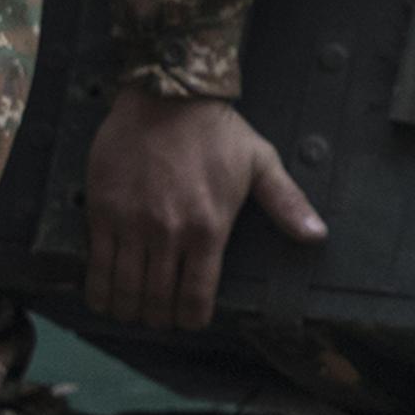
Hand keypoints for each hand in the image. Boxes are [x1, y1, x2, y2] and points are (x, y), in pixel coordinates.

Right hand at [77, 89, 323, 330]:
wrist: (166, 93)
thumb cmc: (215, 129)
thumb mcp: (260, 162)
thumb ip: (287, 203)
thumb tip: (316, 236)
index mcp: (209, 228)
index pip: (196, 297)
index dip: (191, 319)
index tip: (189, 321)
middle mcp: (169, 233)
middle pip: (158, 300)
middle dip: (159, 318)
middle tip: (159, 318)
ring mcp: (133, 224)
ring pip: (126, 289)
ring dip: (129, 310)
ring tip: (131, 312)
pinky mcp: (103, 212)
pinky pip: (97, 265)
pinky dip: (99, 291)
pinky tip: (103, 298)